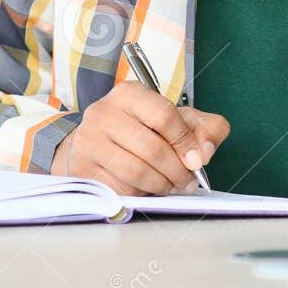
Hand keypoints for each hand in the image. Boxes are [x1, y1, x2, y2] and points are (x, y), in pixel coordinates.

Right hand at [50, 80, 229, 195]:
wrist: (96, 141)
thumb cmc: (142, 129)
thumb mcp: (178, 119)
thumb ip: (206, 128)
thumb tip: (205, 152)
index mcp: (129, 94)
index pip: (164, 116)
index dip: (185, 142)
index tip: (196, 160)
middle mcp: (104, 112)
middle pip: (152, 149)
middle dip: (177, 171)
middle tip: (187, 181)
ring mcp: (88, 141)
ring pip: (136, 172)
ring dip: (161, 185)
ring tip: (169, 186)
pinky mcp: (81, 168)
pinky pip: (119, 188)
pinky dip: (139, 194)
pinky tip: (145, 189)